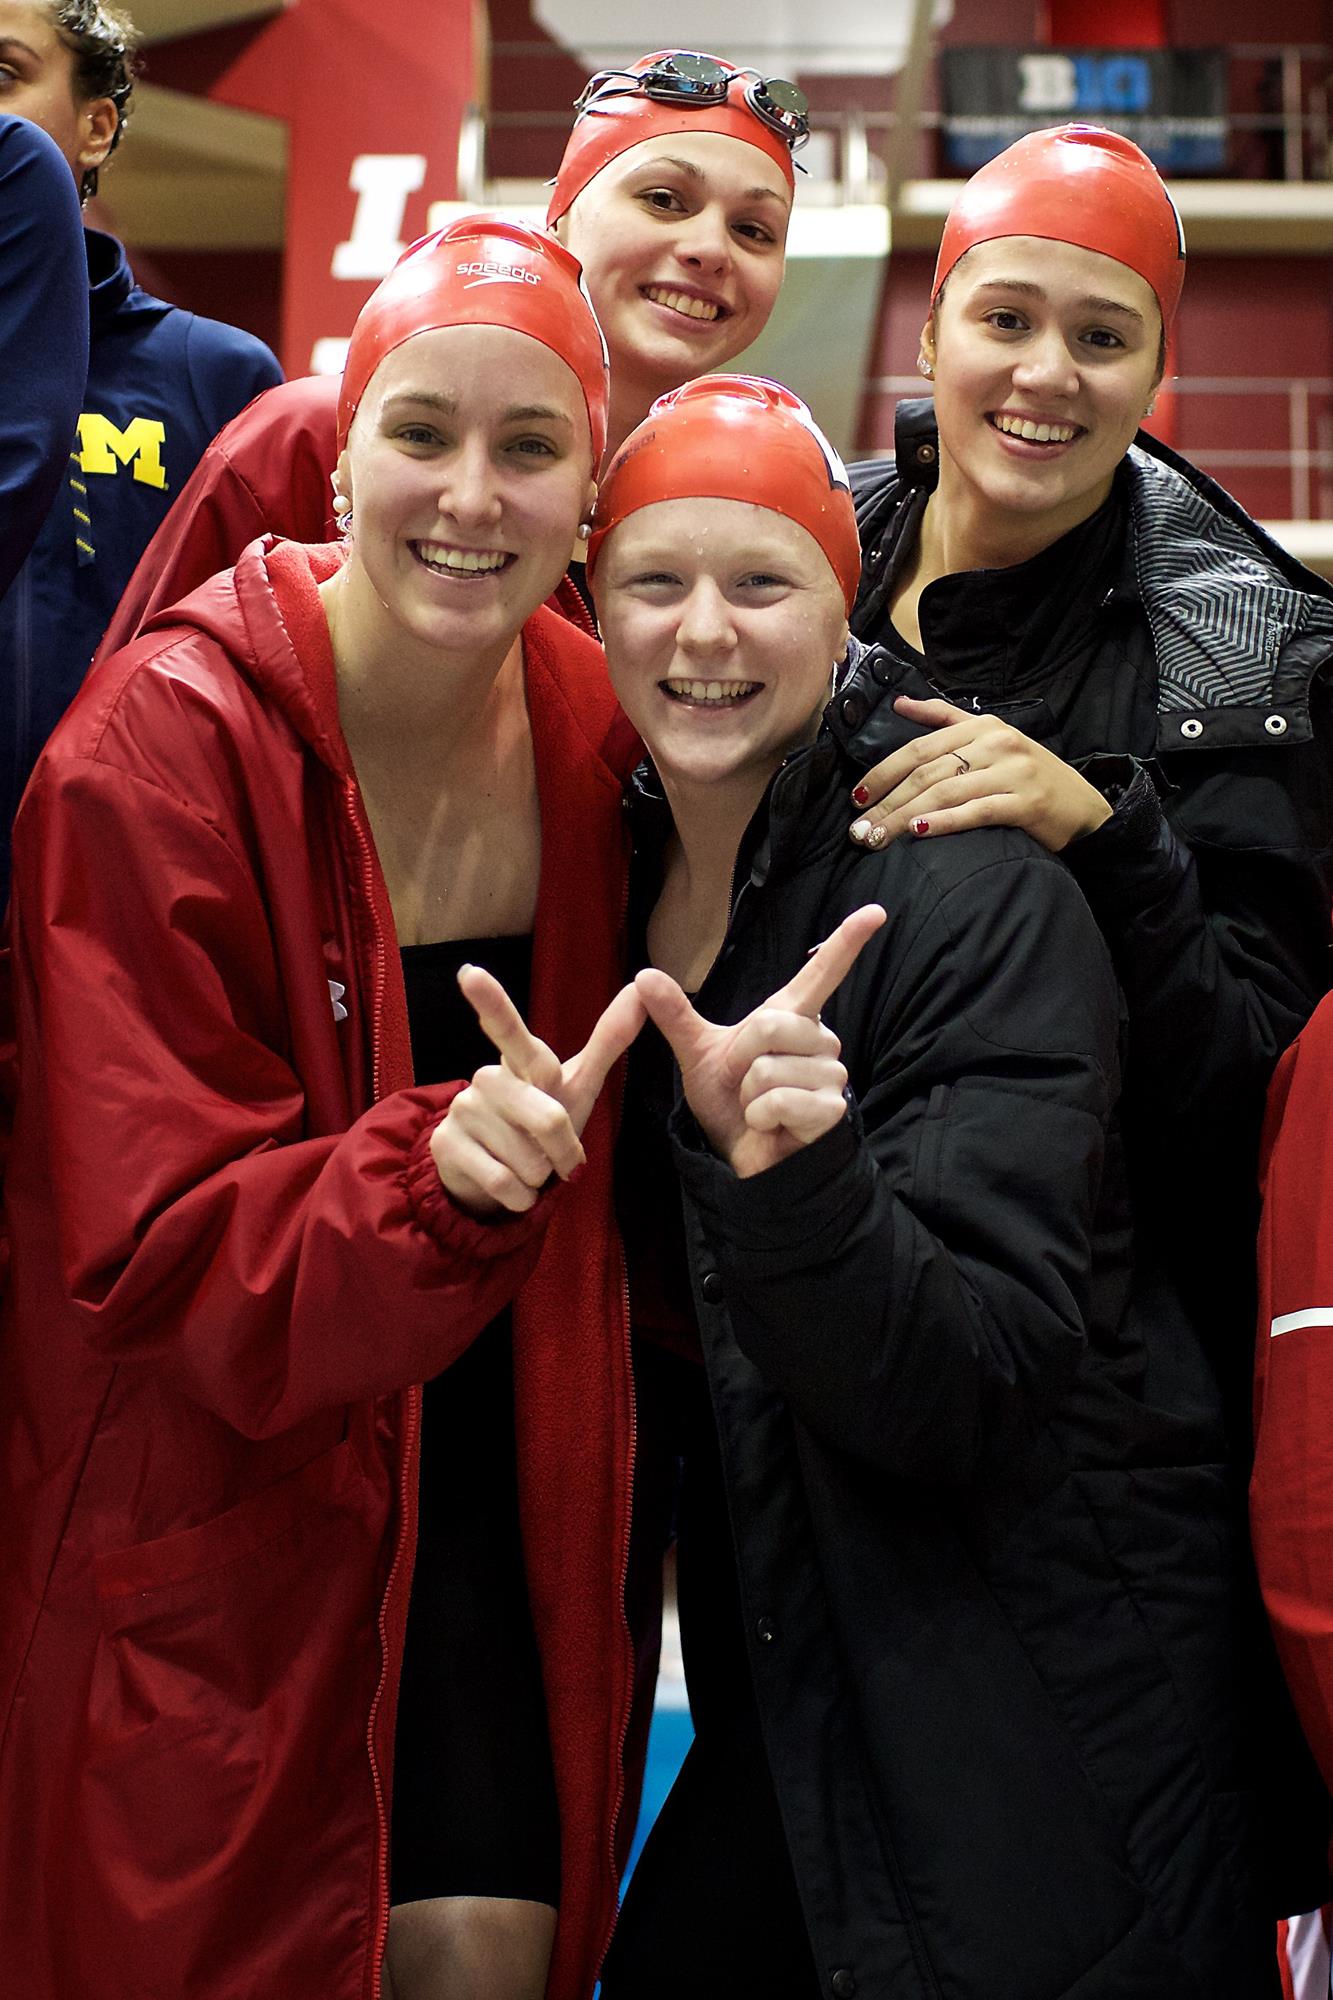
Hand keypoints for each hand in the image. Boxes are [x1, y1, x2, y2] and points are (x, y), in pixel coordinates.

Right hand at [430, 970, 644, 1217]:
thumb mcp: (576, 1084)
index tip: (471, 973)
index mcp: (520, 1062)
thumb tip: (641, 987)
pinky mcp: (446, 1146)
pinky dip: (521, 1197)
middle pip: (549, 1120)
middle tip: (558, 1157)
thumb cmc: (540, 1122)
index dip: (491, 1003)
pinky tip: (512, 1187)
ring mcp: (463, 1110)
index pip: (509, 1031)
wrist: (493, 1175)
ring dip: (540, 1176)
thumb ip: (608, 1040)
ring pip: (527, 1160)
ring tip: (526, 1166)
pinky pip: (504, 1183)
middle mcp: (486, 1078)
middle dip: (564, 1150)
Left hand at [635, 905, 885, 1178]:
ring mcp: (831, 1075)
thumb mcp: (697, 1053)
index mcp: (791, 1017)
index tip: (875, 911)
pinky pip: (780, 1100)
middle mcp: (819, 1039)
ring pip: (771, 1068)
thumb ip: (675, 1015)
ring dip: (749, 1094)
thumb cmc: (728, 1100)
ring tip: (759, 1106)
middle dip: (741, 1060)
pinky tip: (770, 1125)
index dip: (847, 941)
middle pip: (770, 1025)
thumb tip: (643, 975)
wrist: (739, 1151)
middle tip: (745, 1083)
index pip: (821, 973)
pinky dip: (760, 1116)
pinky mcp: (831, 1109)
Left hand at [848, 696, 1111, 852]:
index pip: (919, 748)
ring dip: (905, 817)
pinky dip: (944, 822)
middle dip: (887, 803)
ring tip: (878, 838)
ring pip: (945, 793)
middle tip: (860, 830)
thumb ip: (944, 719)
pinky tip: (919, 833)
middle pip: (927, 773)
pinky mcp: (1026, 803)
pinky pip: (976, 811)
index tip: (857, 798)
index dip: (883, 773)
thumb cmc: (1028, 775)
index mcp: (981, 727)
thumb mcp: (991, 737)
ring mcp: (1012, 772)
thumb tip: (900, 704)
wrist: (1083, 806)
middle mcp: (996, 744)